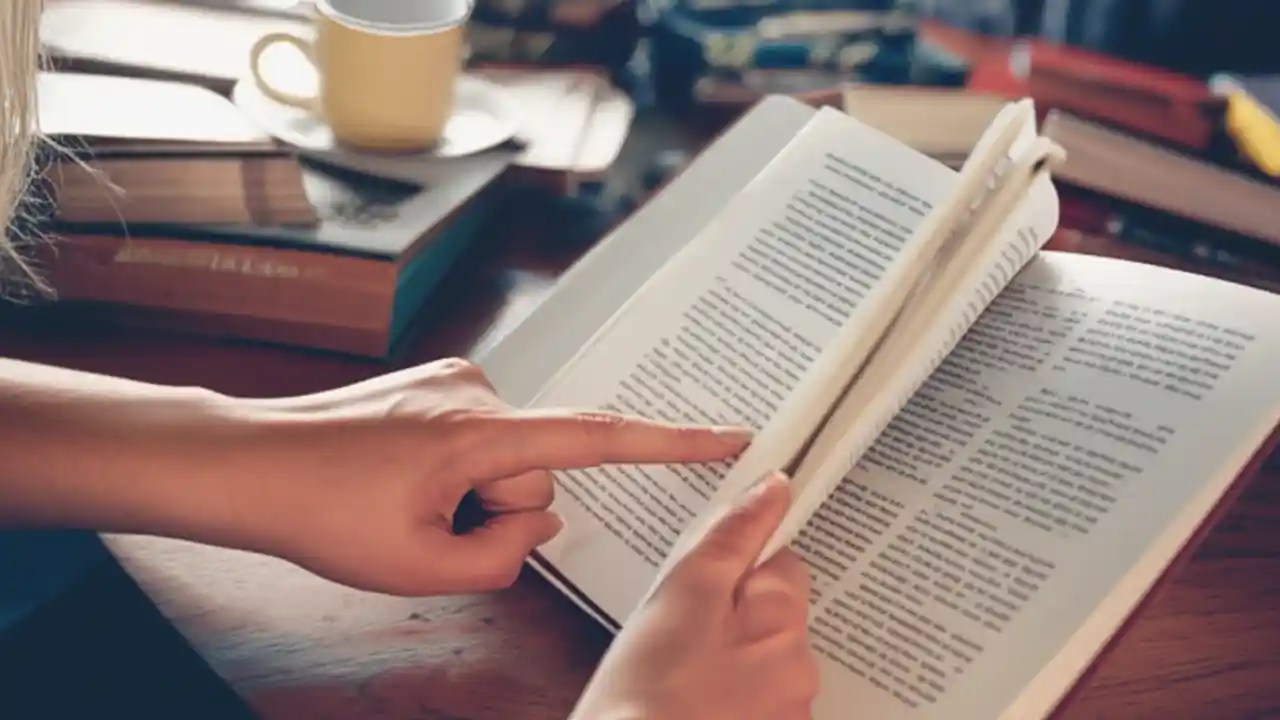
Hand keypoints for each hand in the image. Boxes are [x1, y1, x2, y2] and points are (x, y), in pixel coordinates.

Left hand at [195, 358, 753, 595]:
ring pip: (506, 460)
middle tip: (428, 525)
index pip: (597, 438)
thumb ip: (503, 556)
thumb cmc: (320, 508)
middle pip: (537, 474)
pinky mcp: (439, 384)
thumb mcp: (421, 568)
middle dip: (498, 511)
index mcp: (480, 432)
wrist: (250, 462)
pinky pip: (479, 439)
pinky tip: (404, 478)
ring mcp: (456, 382)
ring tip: (405, 501)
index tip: (729, 436)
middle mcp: (478, 391)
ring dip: (473, 493)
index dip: (672, 442)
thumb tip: (533, 521)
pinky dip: (457, 470)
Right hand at [569, 473, 819, 719]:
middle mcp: (799, 670)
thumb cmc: (645, 694)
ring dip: (726, 663)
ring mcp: (786, 714)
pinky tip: (684, 707)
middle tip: (673, 635)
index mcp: (783, 619)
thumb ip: (733, 536)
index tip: (704, 579)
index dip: (738, 565)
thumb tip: (774, 487)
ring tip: (671, 678)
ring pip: (758, 663)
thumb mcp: (680, 594)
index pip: (783, 561)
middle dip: (729, 617)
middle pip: (771, 616)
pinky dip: (723, 702)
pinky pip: (751, 704)